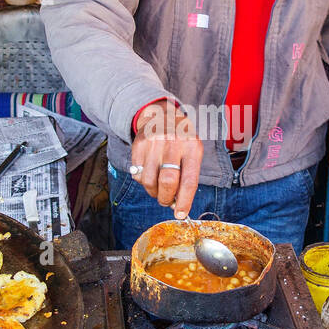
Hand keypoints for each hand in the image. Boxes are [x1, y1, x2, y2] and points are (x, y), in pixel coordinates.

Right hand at [131, 102, 203, 217]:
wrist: (162, 115)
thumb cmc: (181, 140)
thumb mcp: (192, 153)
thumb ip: (187, 177)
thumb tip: (177, 205)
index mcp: (192, 147)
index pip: (188, 181)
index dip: (184, 201)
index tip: (180, 214)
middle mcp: (173, 143)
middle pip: (167, 182)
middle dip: (165, 198)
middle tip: (166, 201)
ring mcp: (154, 143)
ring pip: (149, 181)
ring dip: (153, 191)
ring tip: (158, 186)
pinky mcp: (139, 144)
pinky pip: (137, 174)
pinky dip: (142, 180)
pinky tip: (149, 172)